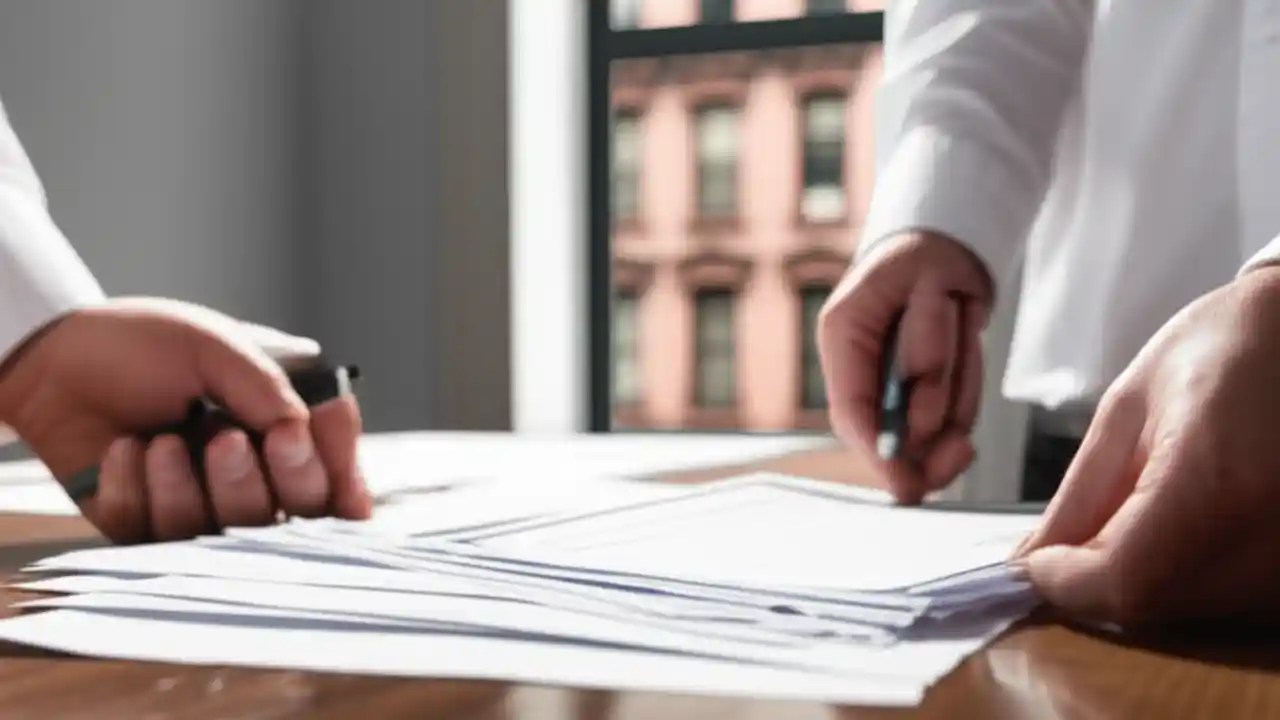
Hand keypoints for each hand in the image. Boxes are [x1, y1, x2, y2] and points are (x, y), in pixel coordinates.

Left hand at [0, 297, 372, 542]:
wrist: (54, 357)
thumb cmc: (143, 345)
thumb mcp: (217, 347)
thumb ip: (269, 390)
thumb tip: (305, 431)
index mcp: (281, 436)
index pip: (335, 481)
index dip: (338, 474)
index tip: (306, 438)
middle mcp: (249, 479)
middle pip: (290, 519)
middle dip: (262, 482)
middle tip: (229, 439)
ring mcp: (196, 508)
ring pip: (222, 533)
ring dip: (193, 486)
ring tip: (161, 439)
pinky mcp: (142, 529)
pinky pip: (152, 535)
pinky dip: (137, 489)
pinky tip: (123, 450)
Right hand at [818, 231, 993, 502]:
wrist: (947, 242)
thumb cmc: (927, 254)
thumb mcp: (927, 287)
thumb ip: (922, 353)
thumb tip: (919, 423)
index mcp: (843, 339)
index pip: (852, 414)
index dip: (879, 455)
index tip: (906, 486)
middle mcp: (861, 367)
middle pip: (890, 435)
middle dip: (930, 439)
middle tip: (963, 450)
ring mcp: (890, 380)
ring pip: (931, 424)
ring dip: (959, 390)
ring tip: (961, 322)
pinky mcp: (921, 387)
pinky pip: (953, 412)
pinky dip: (968, 388)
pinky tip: (966, 337)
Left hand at [1017, 267, 1279, 627]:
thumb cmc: (1222, 347)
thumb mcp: (1127, 408)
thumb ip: (1079, 495)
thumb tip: (1031, 559)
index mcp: (1217, 483)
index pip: (1123, 579)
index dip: (1063, 582)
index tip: (1028, 564)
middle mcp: (1268, 538)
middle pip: (1153, 604)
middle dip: (1090, 584)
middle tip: (1063, 544)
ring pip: (1187, 610)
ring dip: (1133, 582)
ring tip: (1121, 519)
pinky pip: (1225, 598)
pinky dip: (1177, 578)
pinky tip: (1166, 529)